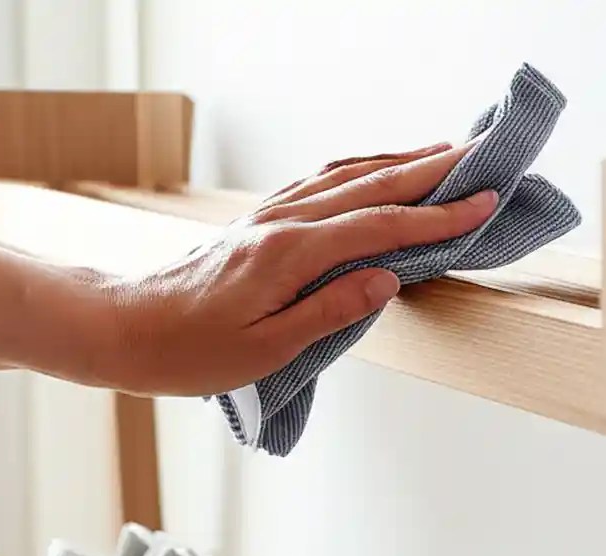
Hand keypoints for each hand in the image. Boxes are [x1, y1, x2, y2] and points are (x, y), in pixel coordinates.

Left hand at [96, 141, 496, 395]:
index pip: (380, 226)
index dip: (436, 216)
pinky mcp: (258, 221)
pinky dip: (358, 171)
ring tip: (441, 154)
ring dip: (397, 162)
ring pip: (345, 176)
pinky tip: (373, 172)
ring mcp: (268, 216)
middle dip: (431, 169)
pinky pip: (320, 183)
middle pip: (370, 184)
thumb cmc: (188, 350)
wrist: (124, 329)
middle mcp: (281, 222)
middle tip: (481, 155)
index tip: (482, 202)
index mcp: (288, 254)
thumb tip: (387, 280)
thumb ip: (330, 311)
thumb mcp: (264, 349)